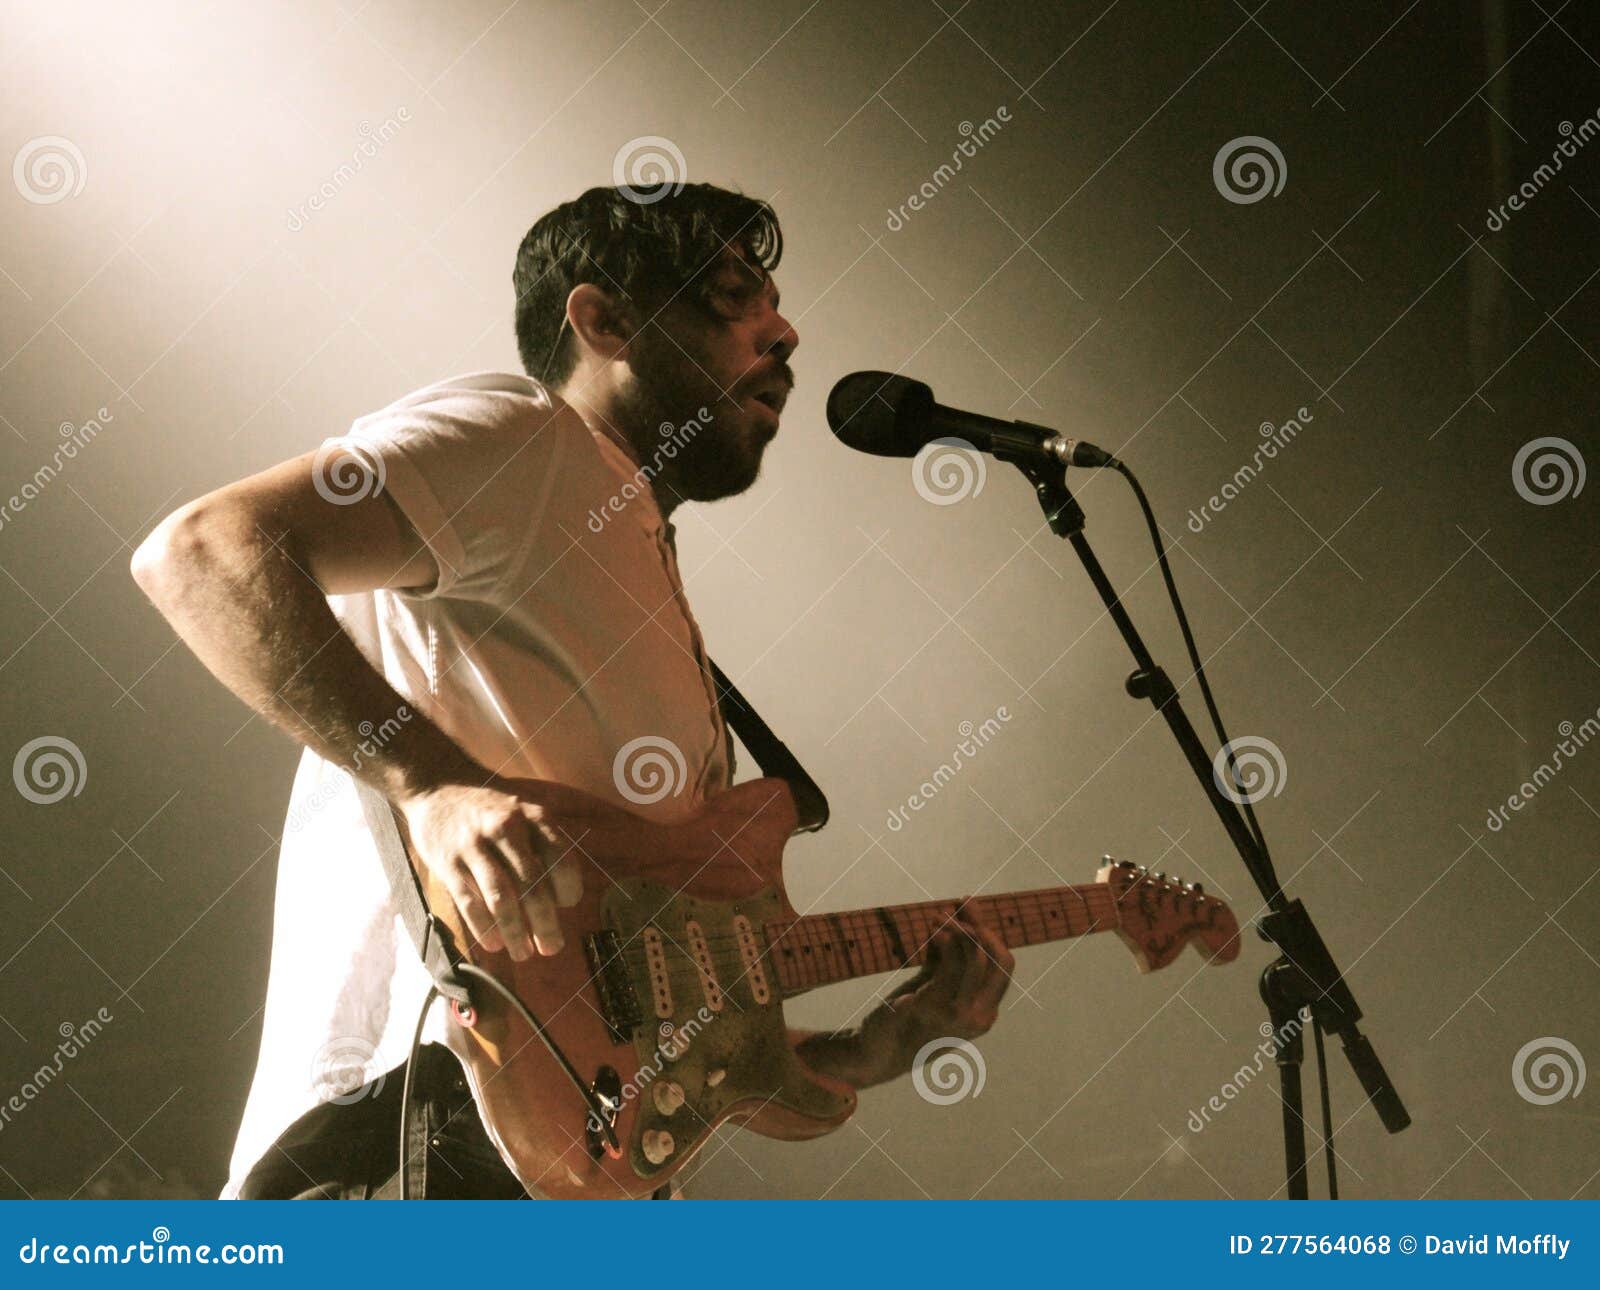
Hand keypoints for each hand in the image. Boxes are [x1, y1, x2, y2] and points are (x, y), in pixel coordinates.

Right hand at [397, 780, 583, 959]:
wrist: (436, 784)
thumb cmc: (488, 808)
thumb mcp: (522, 811)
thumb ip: (541, 845)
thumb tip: (561, 897)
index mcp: (533, 816)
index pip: (561, 858)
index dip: (569, 888)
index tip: (568, 906)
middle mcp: (506, 828)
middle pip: (533, 884)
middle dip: (545, 923)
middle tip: (552, 947)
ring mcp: (475, 845)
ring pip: (502, 897)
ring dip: (516, 932)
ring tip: (523, 953)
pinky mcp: (448, 861)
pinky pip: (469, 901)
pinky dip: (483, 927)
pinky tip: (493, 943)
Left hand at [877, 901, 1012, 1046]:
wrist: (878, 1049)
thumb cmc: (908, 1018)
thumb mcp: (935, 984)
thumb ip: (947, 956)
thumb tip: (955, 917)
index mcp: (985, 1012)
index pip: (1004, 965)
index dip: (990, 932)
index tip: (969, 909)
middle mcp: (978, 1016)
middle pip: (997, 959)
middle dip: (979, 925)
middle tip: (957, 906)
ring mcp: (957, 1014)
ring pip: (974, 957)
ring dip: (958, 928)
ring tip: (939, 916)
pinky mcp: (931, 1006)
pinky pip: (947, 963)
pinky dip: (942, 940)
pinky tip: (931, 931)